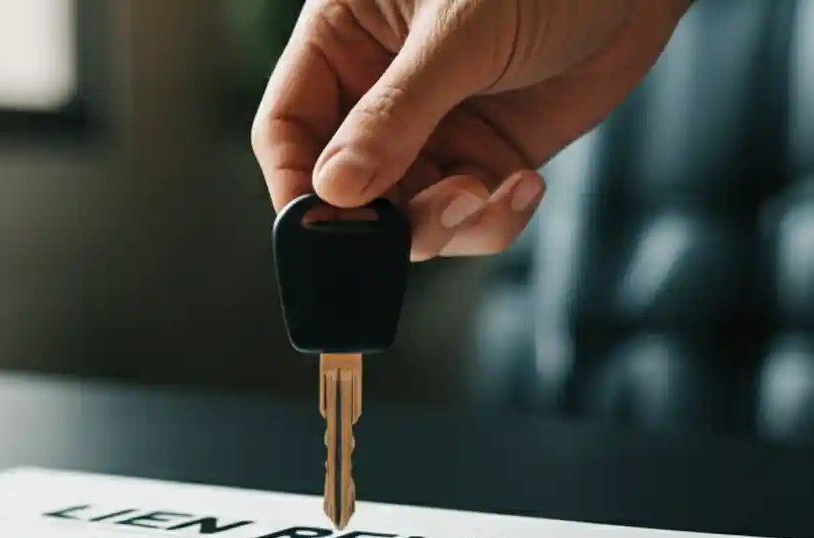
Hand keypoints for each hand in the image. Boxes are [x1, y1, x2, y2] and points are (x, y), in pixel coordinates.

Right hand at [252, 0, 688, 259]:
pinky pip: (467, 218)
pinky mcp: (484, 158)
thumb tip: (333, 192)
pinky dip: (492, 221)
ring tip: (489, 193)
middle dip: (386, 217)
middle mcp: (378, 92)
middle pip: (345, 188)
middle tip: (437, 213)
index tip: (321, 229)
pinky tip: (525, 186)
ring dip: (446, 224)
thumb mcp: (461, 33)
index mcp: (344, 38)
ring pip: (406, 215)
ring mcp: (432, 130)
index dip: (297, 184)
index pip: (288, 127)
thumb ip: (395, 114)